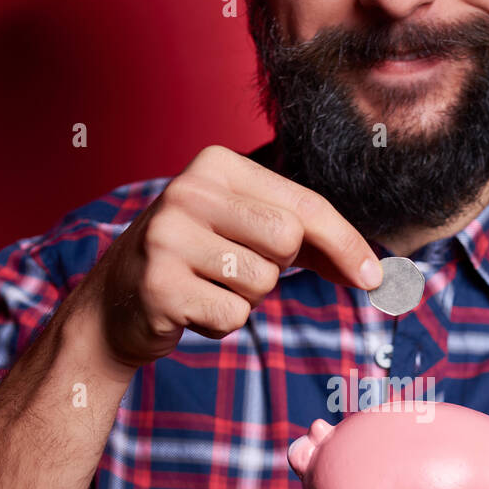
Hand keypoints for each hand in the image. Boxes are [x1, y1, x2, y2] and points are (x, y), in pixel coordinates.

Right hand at [81, 145, 383, 370]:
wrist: (114, 305)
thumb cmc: (197, 264)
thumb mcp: (245, 232)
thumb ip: (307, 241)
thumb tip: (374, 272)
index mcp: (215, 165)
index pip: (304, 205)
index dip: (346, 244)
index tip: (374, 278)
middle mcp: (188, 191)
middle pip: (287, 241)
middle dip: (277, 269)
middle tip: (236, 269)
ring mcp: (168, 237)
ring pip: (262, 283)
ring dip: (246, 299)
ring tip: (208, 287)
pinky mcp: (159, 286)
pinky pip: (233, 315)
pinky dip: (221, 322)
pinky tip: (190, 308)